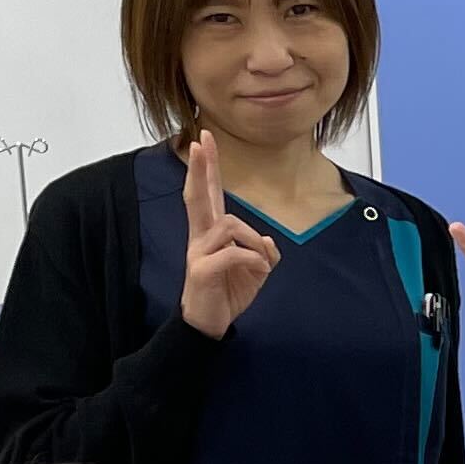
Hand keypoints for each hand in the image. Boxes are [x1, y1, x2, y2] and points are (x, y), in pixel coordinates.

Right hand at [179, 131, 281, 339]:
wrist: (208, 324)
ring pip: (230, 226)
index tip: (203, 140)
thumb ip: (261, 251)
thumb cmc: (228, 291)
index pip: (208, 193)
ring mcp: (198, 253)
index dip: (207, 167)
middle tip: (199, 142)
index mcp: (212, 233)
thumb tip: (267, 242)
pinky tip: (256, 273)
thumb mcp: (255, 270)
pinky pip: (233, 253)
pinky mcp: (201, 270)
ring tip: (259, 265)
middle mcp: (201, 237)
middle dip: (200, 168)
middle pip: (198, 196)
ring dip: (254, 242)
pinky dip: (253, 261)